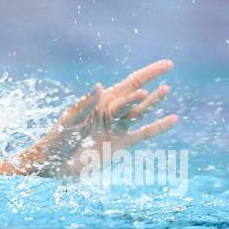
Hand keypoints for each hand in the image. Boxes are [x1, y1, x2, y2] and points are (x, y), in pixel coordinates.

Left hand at [0, 60, 178, 177]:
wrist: (55, 164)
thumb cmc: (58, 138)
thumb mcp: (70, 120)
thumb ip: (85, 104)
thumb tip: (100, 86)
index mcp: (101, 102)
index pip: (128, 84)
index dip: (146, 73)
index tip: (165, 64)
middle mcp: (112, 112)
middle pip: (137, 93)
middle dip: (151, 79)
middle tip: (169, 66)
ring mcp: (118, 128)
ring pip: (141, 112)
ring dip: (154, 101)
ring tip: (167, 89)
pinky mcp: (122, 145)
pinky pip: (144, 134)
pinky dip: (159, 127)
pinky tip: (173, 119)